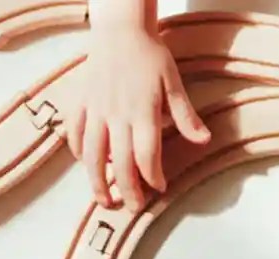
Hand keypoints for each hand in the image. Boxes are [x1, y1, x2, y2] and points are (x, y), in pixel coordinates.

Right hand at [66, 26, 211, 210]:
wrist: (120, 30)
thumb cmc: (150, 55)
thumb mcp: (174, 83)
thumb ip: (186, 116)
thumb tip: (203, 140)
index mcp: (142, 111)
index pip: (146, 156)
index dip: (153, 177)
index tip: (159, 189)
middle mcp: (116, 115)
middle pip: (120, 163)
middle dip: (127, 190)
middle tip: (132, 208)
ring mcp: (95, 110)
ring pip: (92, 156)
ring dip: (97, 182)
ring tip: (104, 200)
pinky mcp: (80, 103)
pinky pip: (75, 135)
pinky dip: (79, 153)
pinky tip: (86, 165)